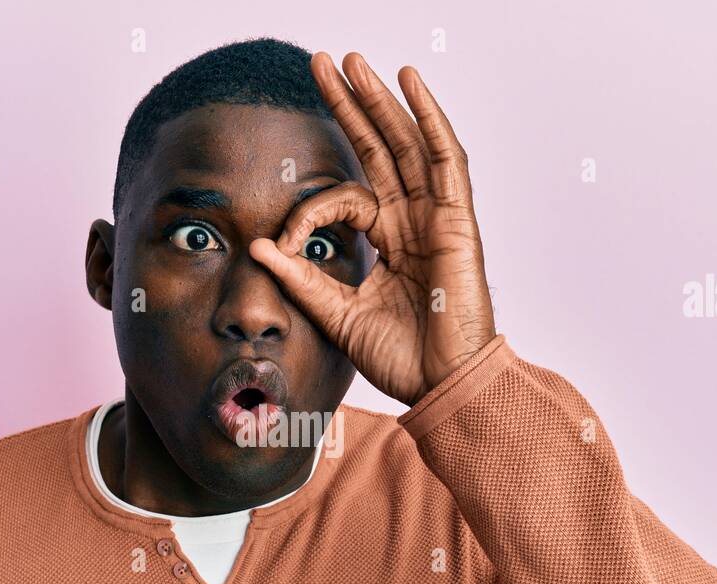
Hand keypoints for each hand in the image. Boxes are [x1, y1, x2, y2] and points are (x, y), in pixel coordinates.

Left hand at [249, 51, 496, 406]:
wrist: (440, 388)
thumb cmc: (401, 359)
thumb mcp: (336, 314)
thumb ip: (302, 280)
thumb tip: (259, 245)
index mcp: (389, 243)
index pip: (345, 199)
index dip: (309, 210)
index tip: (284, 244)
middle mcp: (413, 222)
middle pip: (380, 149)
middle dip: (350, 106)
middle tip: (322, 63)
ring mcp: (437, 218)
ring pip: (408, 143)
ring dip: (381, 99)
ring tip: (355, 62)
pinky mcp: (457, 221)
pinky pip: (444, 158)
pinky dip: (428, 117)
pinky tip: (408, 81)